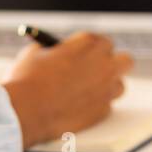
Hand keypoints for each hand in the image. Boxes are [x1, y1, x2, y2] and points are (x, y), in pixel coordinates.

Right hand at [0, 32, 133, 149]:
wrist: (27, 110)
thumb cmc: (27, 80)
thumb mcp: (35, 53)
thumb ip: (50, 49)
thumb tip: (53, 52)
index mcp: (85, 44)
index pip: (102, 40)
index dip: (93, 48)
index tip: (86, 53)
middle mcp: (102, 64)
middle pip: (124, 60)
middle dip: (113, 63)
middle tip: (99, 69)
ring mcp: (105, 89)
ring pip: (120, 84)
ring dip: (107, 86)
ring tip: (88, 90)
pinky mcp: (102, 111)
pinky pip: (107, 105)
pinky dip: (97, 106)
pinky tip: (80, 107)